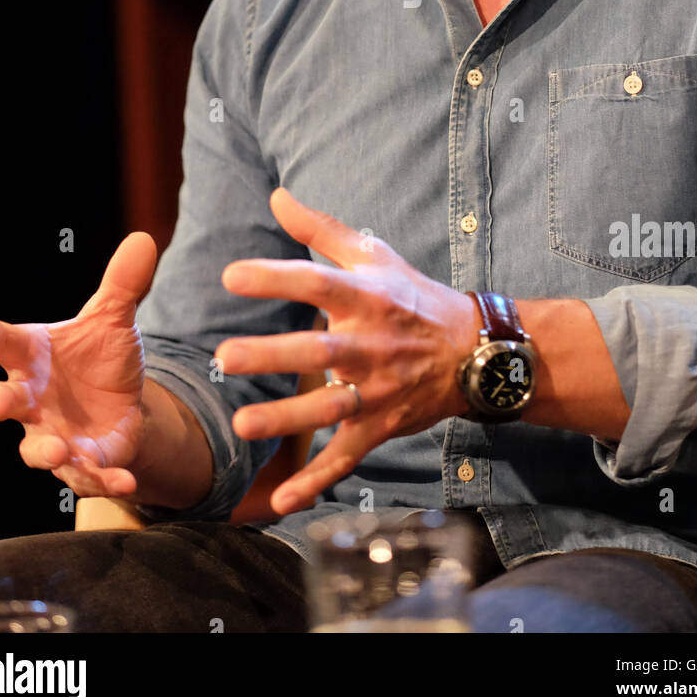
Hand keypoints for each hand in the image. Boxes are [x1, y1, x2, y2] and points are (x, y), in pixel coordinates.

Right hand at [0, 232, 158, 498]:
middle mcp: (33, 399)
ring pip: (36, 449)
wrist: (121, 402)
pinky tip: (125, 479)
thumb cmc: (97, 357)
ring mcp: (52, 434)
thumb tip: (144, 239)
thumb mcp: (113, 320)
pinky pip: (88, 475)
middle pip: (3, 403)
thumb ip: (122, 285)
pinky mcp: (83, 462)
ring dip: (44, 450)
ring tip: (56, 448)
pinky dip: (105, 478)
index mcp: (33, 357)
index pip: (4, 344)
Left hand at [217, 189, 481, 514]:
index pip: (316, 282)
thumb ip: (320, 228)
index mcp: (366, 297)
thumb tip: (276, 194)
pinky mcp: (379, 426)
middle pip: (318, 350)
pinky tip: (280, 502)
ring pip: (329, 409)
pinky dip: (316, 483)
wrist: (472, 351)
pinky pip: (346, 458)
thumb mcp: (374, 255)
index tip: (231, 276)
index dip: (275, 278)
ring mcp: (376, 390)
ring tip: (240, 425)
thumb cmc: (412, 296)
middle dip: (272, 355)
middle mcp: (370, 344)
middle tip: (225, 358)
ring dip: (286, 421)